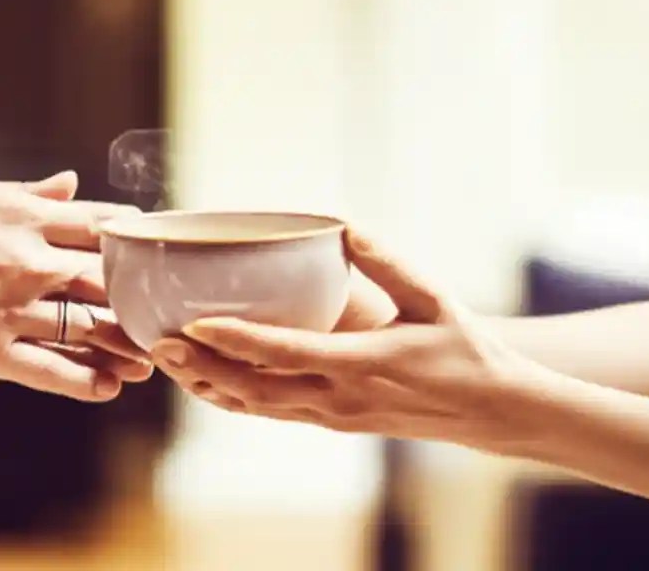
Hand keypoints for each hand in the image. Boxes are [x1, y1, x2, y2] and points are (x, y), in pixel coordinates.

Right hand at [0, 171, 151, 400]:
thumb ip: (26, 194)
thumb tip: (72, 183)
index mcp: (22, 218)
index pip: (103, 226)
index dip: (135, 242)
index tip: (151, 257)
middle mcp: (24, 262)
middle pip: (106, 280)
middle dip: (139, 299)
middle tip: (161, 316)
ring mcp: (8, 309)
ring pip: (87, 330)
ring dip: (123, 347)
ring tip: (145, 362)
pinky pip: (50, 371)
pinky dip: (84, 382)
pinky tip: (106, 388)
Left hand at [151, 229, 546, 450]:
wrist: (490, 410)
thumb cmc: (465, 349)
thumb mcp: (434, 298)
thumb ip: (389, 262)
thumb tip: (346, 225)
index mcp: (363, 364)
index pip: (286, 355)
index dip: (237, 342)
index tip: (195, 324)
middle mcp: (339, 398)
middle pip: (255, 390)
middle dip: (202, 369)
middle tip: (158, 344)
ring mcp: (334, 417)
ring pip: (257, 408)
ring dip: (209, 386)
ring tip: (168, 361)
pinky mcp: (333, 423)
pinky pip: (272, 413)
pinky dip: (234, 399)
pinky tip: (207, 380)